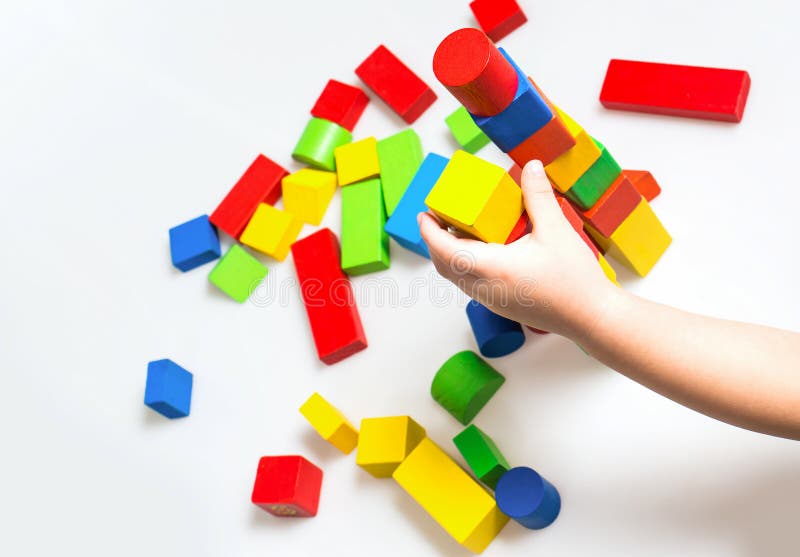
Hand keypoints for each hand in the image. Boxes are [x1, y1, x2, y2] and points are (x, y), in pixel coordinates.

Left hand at [418, 160, 615, 337]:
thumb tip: (530, 167)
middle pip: (445, 265)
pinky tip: (481, 248)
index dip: (429, 233)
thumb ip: (538, 197)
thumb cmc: (575, 280)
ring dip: (450, 253)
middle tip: (437, 216)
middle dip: (435, 241)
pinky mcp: (501, 305)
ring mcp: (491, 301)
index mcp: (492, 269)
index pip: (445, 251)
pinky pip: (471, 283)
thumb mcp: (556, 231)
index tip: (424, 214)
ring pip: (457, 276)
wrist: (593, 318)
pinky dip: (465, 264)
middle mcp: (485, 289)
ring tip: (457, 228)